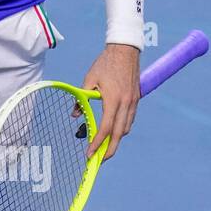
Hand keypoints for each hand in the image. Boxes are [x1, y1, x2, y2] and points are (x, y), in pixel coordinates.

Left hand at [74, 44, 140, 160]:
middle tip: (99, 160)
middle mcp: (126, 104)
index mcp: (113, 99)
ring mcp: (133, 102)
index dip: (97, 143)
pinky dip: (122, 129)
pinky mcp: (135, 99)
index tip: (89, 153)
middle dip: (109, 150)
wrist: (125, 50)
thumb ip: (82, 98)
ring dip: (116, 140)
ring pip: (125, 128)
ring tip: (104, 148)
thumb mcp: (89, 80)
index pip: (105, 128)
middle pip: (119, 134)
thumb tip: (75, 115)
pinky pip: (129, 119)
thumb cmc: (105, 63)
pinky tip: (113, 132)